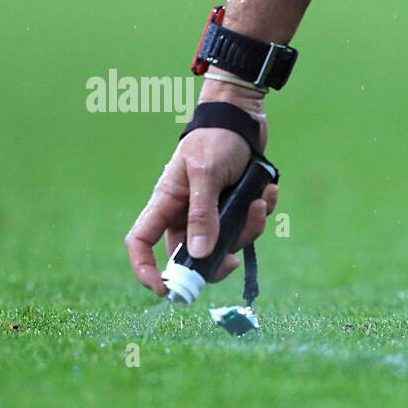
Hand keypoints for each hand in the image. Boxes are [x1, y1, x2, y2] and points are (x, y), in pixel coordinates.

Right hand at [124, 83, 277, 295]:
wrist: (244, 118)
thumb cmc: (216, 138)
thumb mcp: (206, 174)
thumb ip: (203, 213)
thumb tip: (199, 255)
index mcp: (166, 203)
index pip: (141, 242)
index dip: (145, 269)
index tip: (164, 289)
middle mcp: (186, 213)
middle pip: (192, 255)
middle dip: (216, 261)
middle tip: (232, 261)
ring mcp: (212, 212)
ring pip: (227, 243)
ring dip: (249, 229)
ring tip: (259, 201)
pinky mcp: (235, 208)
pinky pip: (249, 226)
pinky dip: (261, 212)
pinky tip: (267, 192)